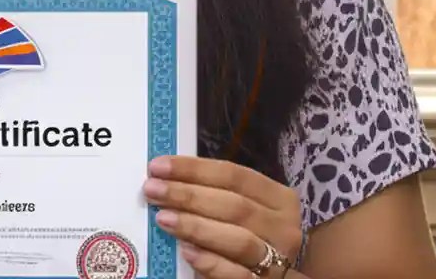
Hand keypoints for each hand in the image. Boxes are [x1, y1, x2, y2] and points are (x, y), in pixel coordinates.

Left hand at [143, 155, 301, 278]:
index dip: (194, 169)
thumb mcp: (246, 210)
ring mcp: (278, 259)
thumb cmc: (255, 236)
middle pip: (233, 205)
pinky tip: (186, 252)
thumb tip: (168, 178)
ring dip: (196, 227)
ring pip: (238, 239)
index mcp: (278, 198)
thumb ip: (216, 195)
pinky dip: (210, 262)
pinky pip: (237, 274)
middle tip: (152, 190)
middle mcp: (282, 227)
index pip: (234, 175)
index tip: (158, 166)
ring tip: (163, 218)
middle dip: (188, 195)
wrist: (277, 277)